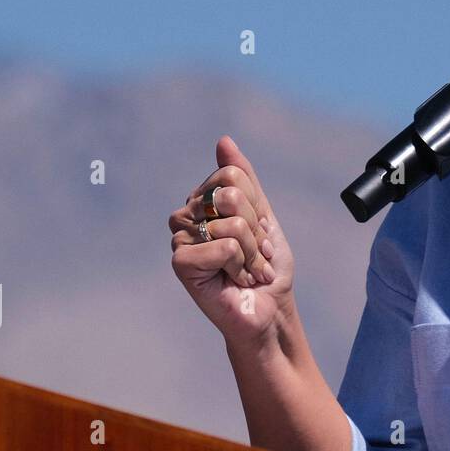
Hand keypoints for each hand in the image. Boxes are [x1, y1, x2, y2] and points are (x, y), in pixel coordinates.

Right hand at [168, 135, 296, 345]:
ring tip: (246, 270)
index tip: (259, 232)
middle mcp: (187, 216)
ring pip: (231, 223)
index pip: (233, 175)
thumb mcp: (262, 214)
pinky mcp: (181, 263)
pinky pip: (223, 246)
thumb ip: (244, 178)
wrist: (268, 309)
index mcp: (204, 201)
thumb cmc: (266, 266)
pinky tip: (234, 281)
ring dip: (251, 252)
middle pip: (231, 195)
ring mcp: (182, 239)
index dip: (256, 206)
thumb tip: (223, 141)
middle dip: (255, 229)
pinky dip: (239, 266)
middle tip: (253, 254)